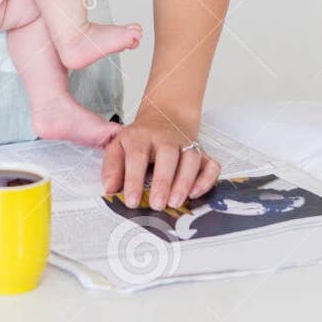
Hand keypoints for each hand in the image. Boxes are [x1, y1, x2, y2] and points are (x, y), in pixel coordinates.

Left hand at [101, 110, 221, 210]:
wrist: (165, 116)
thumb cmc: (140, 138)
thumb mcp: (118, 146)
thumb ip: (112, 168)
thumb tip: (110, 189)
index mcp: (141, 137)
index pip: (137, 155)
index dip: (134, 179)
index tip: (132, 201)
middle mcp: (165, 139)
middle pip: (167, 155)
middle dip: (163, 181)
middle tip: (157, 204)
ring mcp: (186, 144)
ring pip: (191, 159)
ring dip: (185, 182)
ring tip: (175, 202)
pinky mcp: (202, 152)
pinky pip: (211, 165)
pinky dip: (207, 179)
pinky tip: (196, 193)